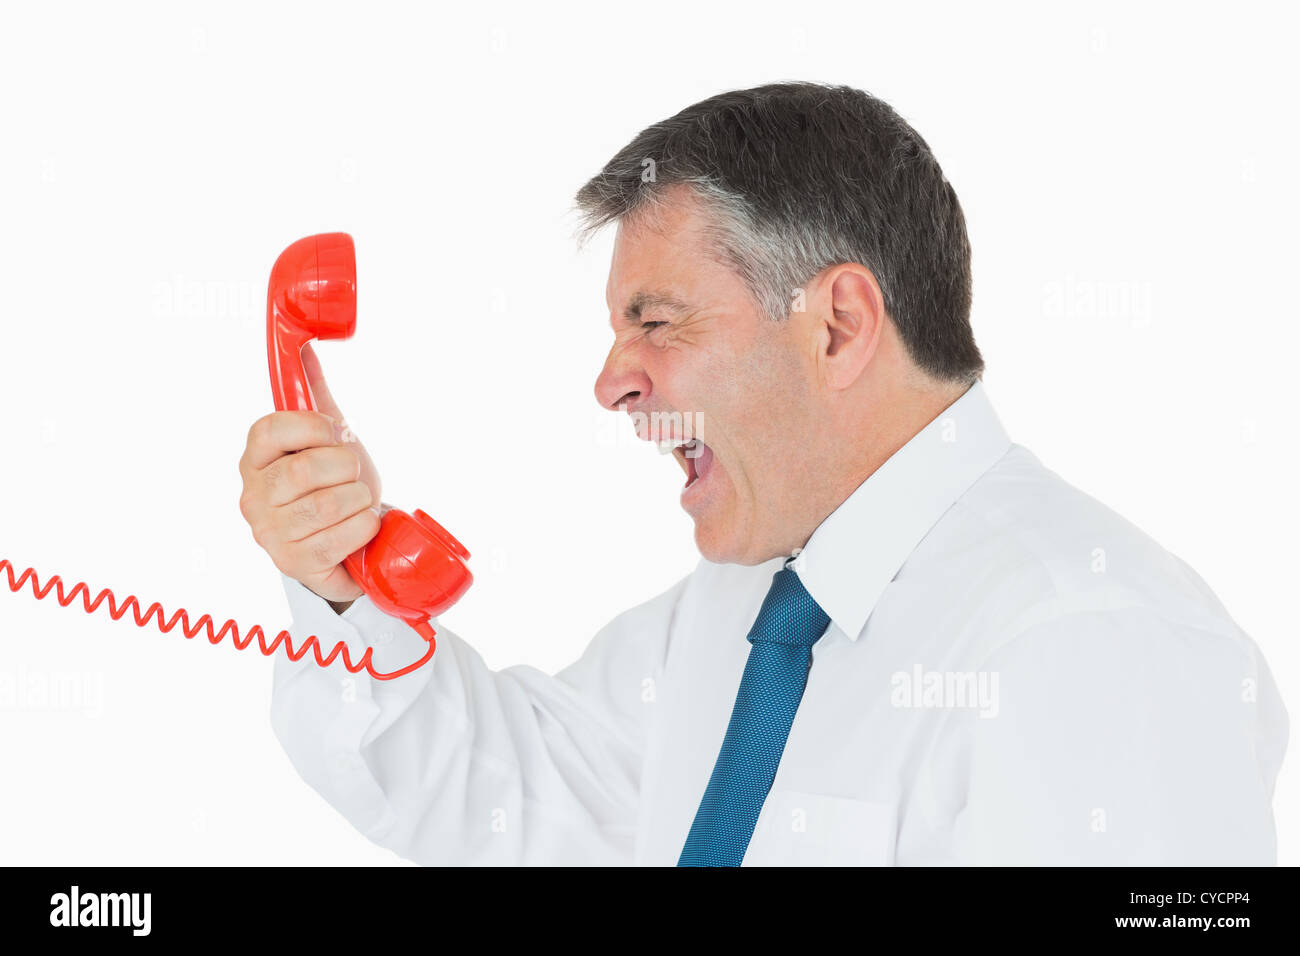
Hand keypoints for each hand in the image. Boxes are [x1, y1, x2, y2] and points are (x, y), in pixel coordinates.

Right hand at [238, 343, 383, 602]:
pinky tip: (362, 524)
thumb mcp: (327, 438)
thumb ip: (313, 395)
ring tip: (358, 500)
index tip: (335, 433)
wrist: (352, 541)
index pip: (271, 429)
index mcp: (255, 459)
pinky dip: (363, 527)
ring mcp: (270, 534)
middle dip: (345, 467)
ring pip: (325, 506)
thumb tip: (302, 348)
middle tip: (352, 473)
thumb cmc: (335, 484)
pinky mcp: (293, 564)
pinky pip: (337, 539)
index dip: (313, 427)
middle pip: (303, 471)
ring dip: (358, 499)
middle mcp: (253, 497)